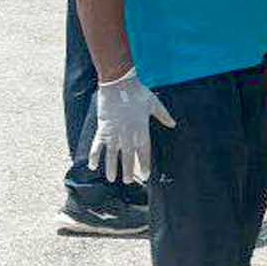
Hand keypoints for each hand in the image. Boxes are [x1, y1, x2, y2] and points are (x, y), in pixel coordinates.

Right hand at [88, 69, 175, 183]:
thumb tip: (173, 124)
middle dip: (128, 170)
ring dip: (112, 168)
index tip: (145, 175)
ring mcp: (114, 133)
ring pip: (112, 155)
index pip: (144, 152)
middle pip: (128, 157)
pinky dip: (94, 156)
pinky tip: (93, 166)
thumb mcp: (154, 103)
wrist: (119, 83)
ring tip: (112, 179)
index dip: (144, 164)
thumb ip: (163, 115)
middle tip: (128, 181)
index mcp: (141, 129)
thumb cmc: (138, 92)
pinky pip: (97, 146)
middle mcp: (128, 134)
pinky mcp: (102, 129)